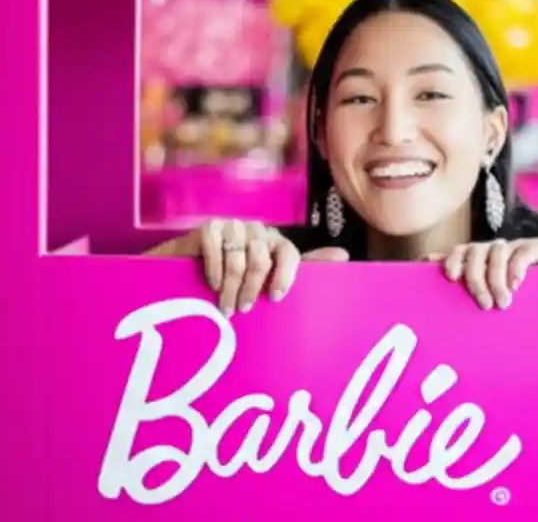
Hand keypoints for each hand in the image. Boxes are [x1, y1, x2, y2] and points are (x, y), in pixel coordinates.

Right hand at [175, 218, 347, 315]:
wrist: (193, 268)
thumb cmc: (239, 276)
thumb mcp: (272, 274)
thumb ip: (307, 266)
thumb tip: (344, 255)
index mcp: (276, 242)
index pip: (289, 253)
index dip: (285, 275)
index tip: (276, 298)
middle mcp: (257, 231)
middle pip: (261, 259)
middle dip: (251, 289)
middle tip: (243, 311)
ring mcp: (232, 226)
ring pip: (238, 257)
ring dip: (231, 287)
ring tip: (226, 308)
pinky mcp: (209, 227)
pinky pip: (215, 247)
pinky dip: (214, 269)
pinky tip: (212, 284)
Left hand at [433, 236, 537, 309]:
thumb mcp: (520, 307)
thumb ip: (495, 307)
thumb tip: (459, 333)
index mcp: (493, 264)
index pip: (462, 253)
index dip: (446, 259)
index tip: (432, 270)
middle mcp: (505, 253)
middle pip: (473, 251)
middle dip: (471, 276)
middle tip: (483, 304)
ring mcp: (524, 248)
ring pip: (495, 250)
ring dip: (494, 277)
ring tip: (503, 302)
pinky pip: (523, 251)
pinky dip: (515, 267)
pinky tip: (518, 285)